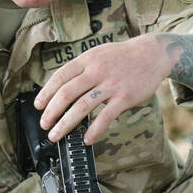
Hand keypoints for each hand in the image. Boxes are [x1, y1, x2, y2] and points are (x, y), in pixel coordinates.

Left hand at [35, 33, 172, 143]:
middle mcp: (97, 71)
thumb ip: (80, 69)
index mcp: (87, 60)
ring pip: (82, 106)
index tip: (38, 106)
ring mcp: (111, 84)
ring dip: (65, 124)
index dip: (46, 93)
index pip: (60, 77)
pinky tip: (86, 139)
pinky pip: (106, 116)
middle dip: (51, 112)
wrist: (153, 53)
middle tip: (44, 124)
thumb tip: (60, 88)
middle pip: (67, 93)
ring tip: (56, 135)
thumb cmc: (122, 57)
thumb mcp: (98, 54)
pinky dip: (94, 130)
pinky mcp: (125, 97)